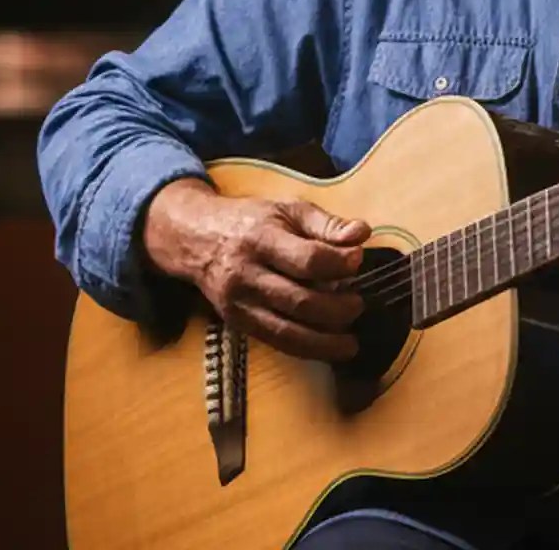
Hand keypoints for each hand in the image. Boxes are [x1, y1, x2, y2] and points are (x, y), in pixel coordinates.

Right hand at [143, 178, 370, 360]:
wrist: (196, 237)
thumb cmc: (251, 221)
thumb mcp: (288, 210)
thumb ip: (327, 224)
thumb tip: (362, 233)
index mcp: (262, 239)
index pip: (308, 259)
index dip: (339, 264)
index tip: (357, 261)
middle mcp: (247, 274)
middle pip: (300, 300)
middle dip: (338, 308)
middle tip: (358, 303)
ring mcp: (240, 303)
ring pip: (287, 331)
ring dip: (326, 341)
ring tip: (351, 341)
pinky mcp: (237, 322)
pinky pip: (276, 342)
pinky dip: (306, 350)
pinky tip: (329, 348)